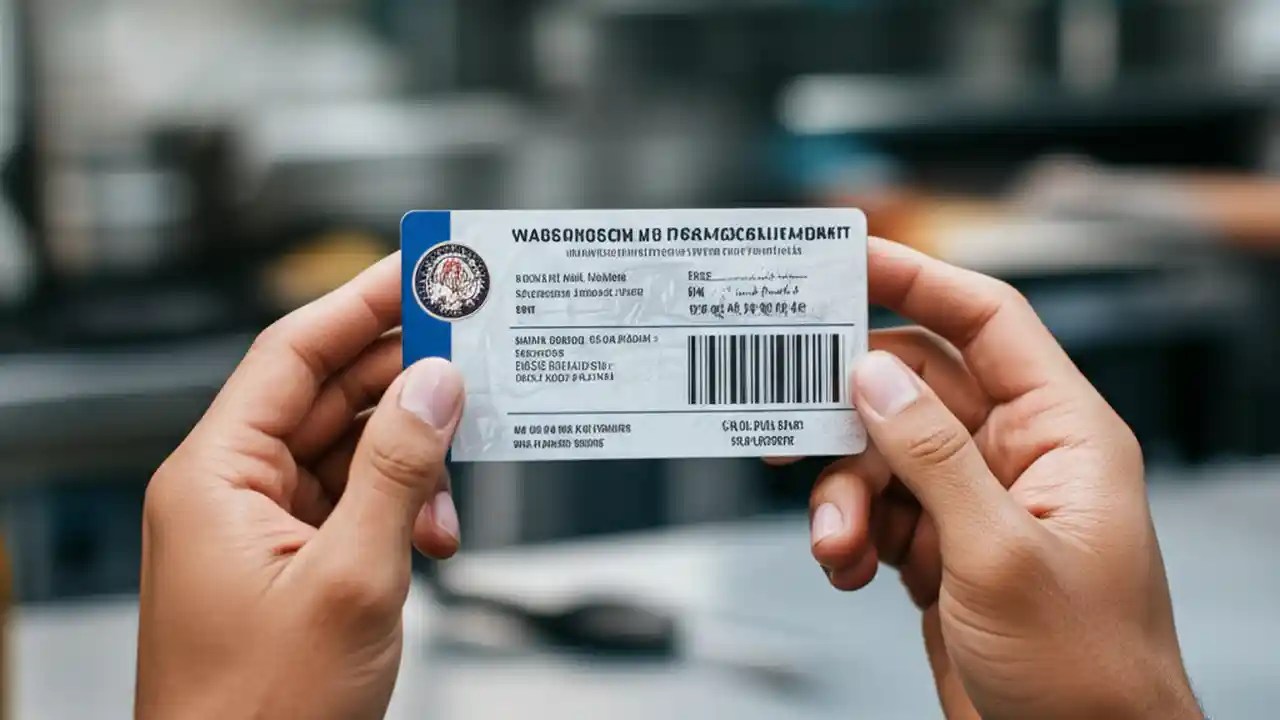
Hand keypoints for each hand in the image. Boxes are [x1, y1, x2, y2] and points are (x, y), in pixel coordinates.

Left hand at [137, 255, 463, 719]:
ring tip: (459, 474)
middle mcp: (230, 492)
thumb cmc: (259, 714)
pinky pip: (353, 503)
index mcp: (215, 477)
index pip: (292, 355)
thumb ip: (398, 472)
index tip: (419, 272)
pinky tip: (436, 532)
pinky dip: (402, 508)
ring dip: (412, 458)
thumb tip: (435, 388)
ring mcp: (259, 530)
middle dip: (403, 380)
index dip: (359, 306)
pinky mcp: (290, 563)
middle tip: (471, 354)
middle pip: (327, 397)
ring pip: (348, 452)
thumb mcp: (351, 579)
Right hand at [791, 238, 1200, 718]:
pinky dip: (848, 534)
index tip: (849, 260)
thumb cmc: (1087, 671)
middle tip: (790, 422)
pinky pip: (875, 511)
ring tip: (835, 543)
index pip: (986, 321)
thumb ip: (931, 454)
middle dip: (850, 414)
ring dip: (842, 494)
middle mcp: (1017, 456)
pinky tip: (847, 569)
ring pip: (881, 455)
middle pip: (912, 388)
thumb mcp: (999, 552)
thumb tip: (875, 376)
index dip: (918, 279)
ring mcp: (975, 503)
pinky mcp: (941, 548)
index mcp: (1060, 433)